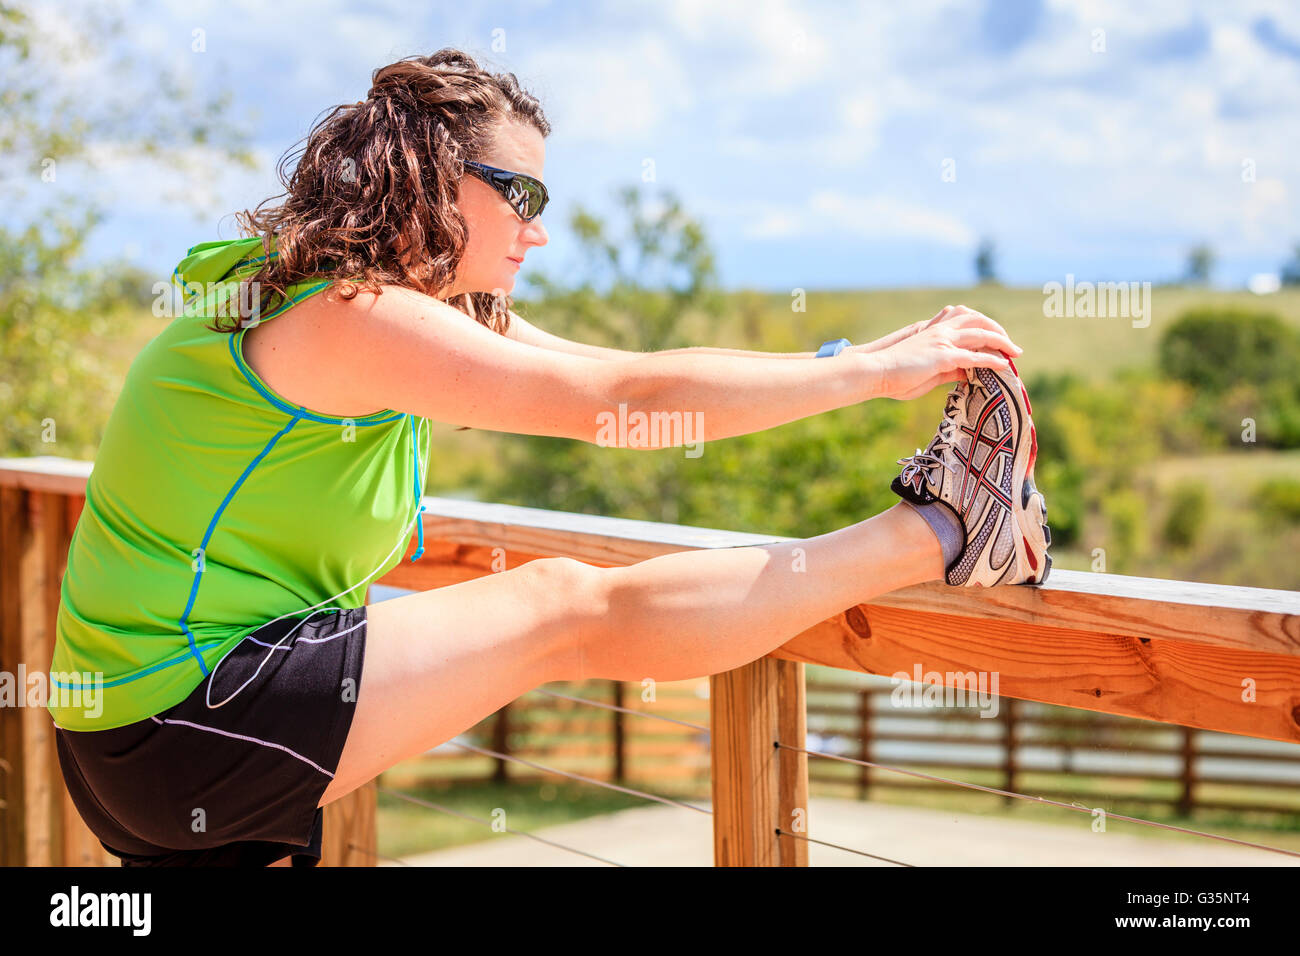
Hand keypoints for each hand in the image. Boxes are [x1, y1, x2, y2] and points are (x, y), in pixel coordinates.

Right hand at [862, 305, 1023, 400]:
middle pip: (978, 321)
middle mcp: (940, 331)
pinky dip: (993, 359)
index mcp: (934, 332)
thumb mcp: (926, 371)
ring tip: (1015, 352)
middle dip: (998, 330)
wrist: (875, 372)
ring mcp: (942, 341)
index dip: (984, 331)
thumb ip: (948, 368)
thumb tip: (967, 372)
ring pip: (981, 334)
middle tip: (1011, 346)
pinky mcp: (943, 356)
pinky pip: (975, 356)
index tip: (997, 343)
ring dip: (1002, 341)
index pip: (966, 324)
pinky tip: (1004, 365)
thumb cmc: (894, 376)